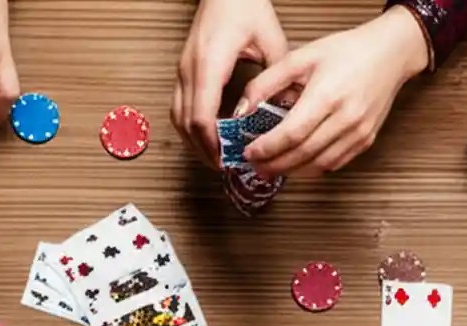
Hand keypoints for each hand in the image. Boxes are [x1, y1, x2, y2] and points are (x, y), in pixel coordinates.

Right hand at [172, 0, 288, 168]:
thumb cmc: (244, 7)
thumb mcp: (271, 41)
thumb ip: (278, 78)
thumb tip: (289, 110)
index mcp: (209, 64)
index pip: (201, 116)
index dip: (211, 144)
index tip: (226, 161)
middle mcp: (190, 69)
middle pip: (185, 123)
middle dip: (203, 150)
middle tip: (224, 168)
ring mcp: (183, 70)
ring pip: (177, 117)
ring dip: (193, 141)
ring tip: (215, 158)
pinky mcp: (184, 70)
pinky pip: (179, 106)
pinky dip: (190, 126)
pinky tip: (208, 136)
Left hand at [238, 7, 429, 176]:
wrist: (389, 54)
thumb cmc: (347, 51)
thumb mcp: (301, 57)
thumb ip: (268, 82)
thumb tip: (244, 109)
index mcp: (328, 95)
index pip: (292, 133)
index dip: (268, 148)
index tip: (249, 152)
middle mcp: (346, 118)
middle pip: (303, 153)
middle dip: (275, 164)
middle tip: (255, 166)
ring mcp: (359, 133)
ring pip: (319, 164)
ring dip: (292, 171)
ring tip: (272, 168)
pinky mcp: (366, 140)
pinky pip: (335, 163)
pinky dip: (312, 168)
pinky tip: (298, 163)